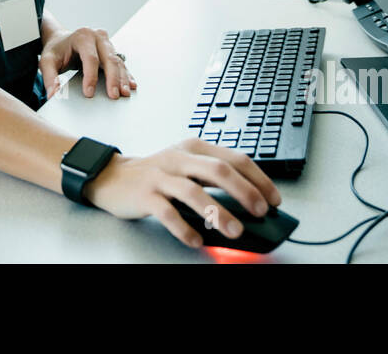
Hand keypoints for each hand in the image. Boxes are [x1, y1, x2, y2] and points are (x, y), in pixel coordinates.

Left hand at [39, 26, 136, 99]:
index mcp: (82, 36)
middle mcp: (97, 36)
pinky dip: (126, 75)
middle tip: (114, 96)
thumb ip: (49, 76)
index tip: (89, 93)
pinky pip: (121, 63)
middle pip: (109, 58)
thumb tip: (54, 93)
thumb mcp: (47, 60)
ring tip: (124, 93)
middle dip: (112, 79)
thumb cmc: (56, 50)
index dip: (91, 77)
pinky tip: (130, 85)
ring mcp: (106, 42)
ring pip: (117, 61)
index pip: (90, 58)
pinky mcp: (111, 50)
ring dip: (122, 78)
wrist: (61, 40)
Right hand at [80, 138, 282, 247]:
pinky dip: (185, 228)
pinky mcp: (145, 195)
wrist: (112, 176)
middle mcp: (179, 158)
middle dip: (245, 192)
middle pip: (218, 170)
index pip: (235, 158)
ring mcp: (161, 176)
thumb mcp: (186, 166)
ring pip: (194, 192)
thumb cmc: (157, 174)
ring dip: (218, 213)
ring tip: (235, 231)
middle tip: (261, 212)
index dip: (259, 179)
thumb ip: (212, 177)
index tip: (274, 200)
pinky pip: (168, 213)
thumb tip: (249, 202)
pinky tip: (197, 240)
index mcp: (194, 147)